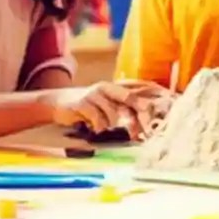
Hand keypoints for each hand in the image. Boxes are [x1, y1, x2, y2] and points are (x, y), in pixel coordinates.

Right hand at [49, 82, 171, 140]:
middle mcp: (106, 87)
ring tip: (105, 130)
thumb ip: (121, 110)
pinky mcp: (82, 103)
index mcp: (114, 87)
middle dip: (141, 115)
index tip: (163, 113)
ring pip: (113, 112)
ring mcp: (94, 94)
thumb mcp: (104, 104)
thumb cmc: (85, 107)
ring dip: (113, 126)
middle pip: (131, 98)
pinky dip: (98, 127)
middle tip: (146, 131)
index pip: (138, 89)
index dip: (151, 100)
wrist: (56, 103)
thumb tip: (143, 127)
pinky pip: (97, 118)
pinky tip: (93, 128)